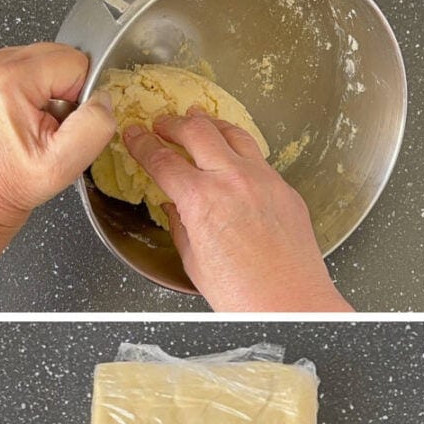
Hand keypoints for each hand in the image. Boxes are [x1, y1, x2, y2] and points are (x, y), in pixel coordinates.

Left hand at [0, 42, 116, 228]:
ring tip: (33, 124)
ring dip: (48, 89)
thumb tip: (102, 97)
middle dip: (64, 91)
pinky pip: (24, 66)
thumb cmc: (10, 184)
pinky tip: (22, 116)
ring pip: (42, 59)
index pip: (75, 62)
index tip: (59, 125)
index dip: (79, 96)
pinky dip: (31, 88)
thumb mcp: (63, 165)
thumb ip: (94, 125)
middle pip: (58, 54)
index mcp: (8, 81)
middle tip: (47, 127)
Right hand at [123, 108, 352, 311]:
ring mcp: (264, 180)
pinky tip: (232, 154)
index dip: (142, 144)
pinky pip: (258, 156)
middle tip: (161, 124)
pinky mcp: (285, 188)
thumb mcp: (194, 260)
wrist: (290, 303)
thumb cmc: (242, 293)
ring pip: (233, 133)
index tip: (134, 135)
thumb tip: (174, 210)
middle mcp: (233, 181)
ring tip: (197, 120)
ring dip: (210, 124)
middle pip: (197, 132)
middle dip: (173, 124)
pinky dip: (238, 148)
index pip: (162, 160)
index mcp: (201, 201)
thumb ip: (180, 226)